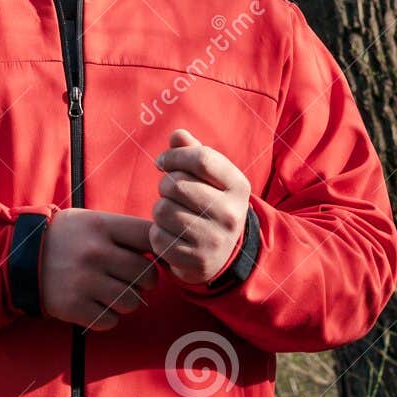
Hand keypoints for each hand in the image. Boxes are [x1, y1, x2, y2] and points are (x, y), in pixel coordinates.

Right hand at [39, 208, 159, 330]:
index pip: (150, 236)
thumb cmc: (64, 238)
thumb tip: (162, 248)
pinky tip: (96, 305)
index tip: (155, 257)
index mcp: (102, 226)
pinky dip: (107, 317)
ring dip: (126, 301)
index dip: (160, 249)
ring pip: (132, 302)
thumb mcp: (91, 221)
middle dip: (144, 281)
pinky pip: (111, 321)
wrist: (19, 258)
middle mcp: (96, 252)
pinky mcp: (74, 306)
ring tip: (111, 293)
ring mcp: (85, 281)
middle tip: (132, 280)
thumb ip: (123, 232)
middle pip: (147, 274)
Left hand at [150, 129, 251, 284]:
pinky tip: (170, 234)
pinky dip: (157, 234)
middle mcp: (231, 214)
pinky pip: (159, 238)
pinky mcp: (197, 261)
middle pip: (177, 185)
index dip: (175, 156)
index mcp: (238, 186)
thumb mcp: (210, 177)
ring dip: (159, 210)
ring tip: (171, 214)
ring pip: (163, 211)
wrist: (223, 253)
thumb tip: (177, 135)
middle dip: (164, 185)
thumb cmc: (210, 203)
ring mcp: (215, 240)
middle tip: (169, 192)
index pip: (202, 159)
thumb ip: (193, 151)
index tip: (163, 162)